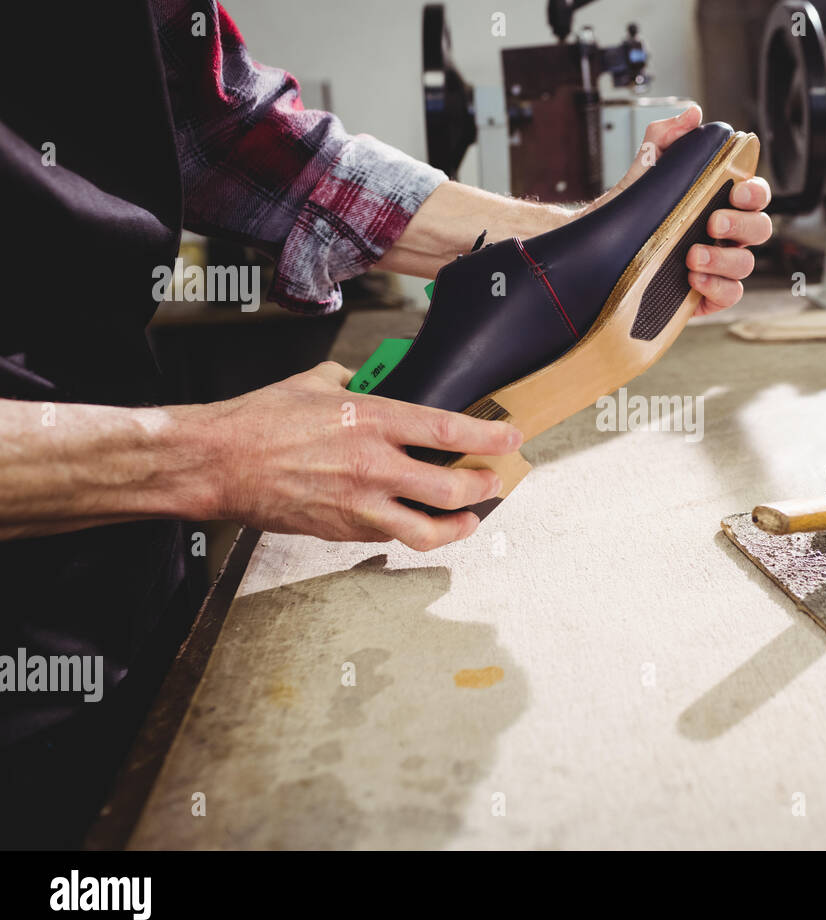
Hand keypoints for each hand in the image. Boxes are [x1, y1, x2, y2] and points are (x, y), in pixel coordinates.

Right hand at [200, 363, 521, 549]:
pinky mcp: (345, 530)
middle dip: (485, 486)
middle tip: (495, 480)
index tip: (511, 437)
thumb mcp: (319, 383)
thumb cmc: (262, 420)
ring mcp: (361, 504)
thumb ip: (357, 383)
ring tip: (471, 517)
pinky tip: (424, 525)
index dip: (489, 436)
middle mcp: (375, 465)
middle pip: (453, 487)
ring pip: (430, 528)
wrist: (219, 462)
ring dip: (461, 524)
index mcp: (374, 420)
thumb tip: (375, 381)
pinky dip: (416, 533)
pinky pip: (394, 537)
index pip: (449, 430)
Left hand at [596, 104, 772, 316]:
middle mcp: (726, 234)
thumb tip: (692, 115)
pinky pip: (730, 294)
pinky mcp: (707, 294)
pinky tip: (694, 279)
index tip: (735, 191)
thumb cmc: (631, 208)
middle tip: (712, 223)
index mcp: (720, 201)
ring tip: (692, 255)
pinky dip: (717, 286)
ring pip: (745, 263)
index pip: (755, 195)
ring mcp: (719, 265)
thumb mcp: (645, 166)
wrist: (600, 249)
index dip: (755, 192)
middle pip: (760, 229)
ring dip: (724, 258)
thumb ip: (667, 136)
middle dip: (741, 225)